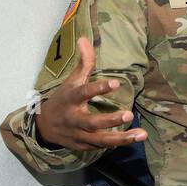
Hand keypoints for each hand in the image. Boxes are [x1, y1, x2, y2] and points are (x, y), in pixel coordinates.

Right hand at [35, 36, 144, 150]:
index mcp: (71, 99)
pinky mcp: (83, 146)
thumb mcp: (72, 81)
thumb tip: (85, 39)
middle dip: (110, 120)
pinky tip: (134, 139)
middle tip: (129, 114)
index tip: (115, 83)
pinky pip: (101, 147)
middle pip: (92, 122)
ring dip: (122, 138)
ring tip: (142, 134)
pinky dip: (116, 144)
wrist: (44, 126)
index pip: (84, 92)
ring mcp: (78, 135)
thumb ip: (83, 63)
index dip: (98, 88)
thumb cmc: (63, 99)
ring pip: (100, 140)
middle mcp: (74, 118)